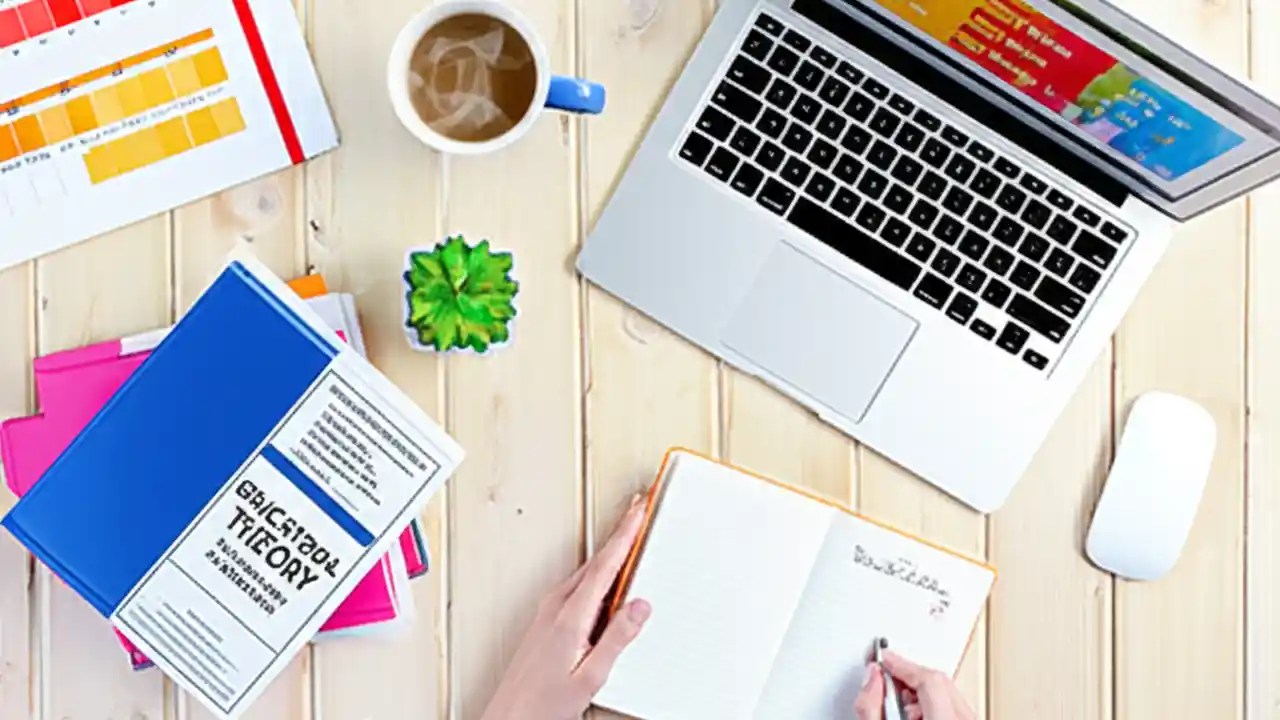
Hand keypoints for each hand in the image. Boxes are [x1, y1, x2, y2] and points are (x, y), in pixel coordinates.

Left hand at [480, 495, 651, 719]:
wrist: (509, 717)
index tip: (638, 510)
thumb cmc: (544, 704)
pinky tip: (606, 578)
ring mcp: (548, 611)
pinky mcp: (545, 620)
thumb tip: (640, 605)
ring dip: (609, 553)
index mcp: (571, 616)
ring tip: (629, 538)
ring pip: (586, 573)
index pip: (606, 565)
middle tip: (639, 511)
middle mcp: (556, 607)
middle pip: (596, 561)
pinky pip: (576, 586)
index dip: (625, 534)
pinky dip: (597, 574)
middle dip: (620, 534)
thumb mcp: (590, 676)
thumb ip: (617, 638)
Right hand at [853, 651, 975, 719]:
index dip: (900, 663)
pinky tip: (916, 714)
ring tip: (899, 709)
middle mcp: (965, 719)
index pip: (928, 678)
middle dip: (907, 678)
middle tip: (884, 681)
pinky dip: (933, 703)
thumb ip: (871, 706)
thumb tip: (872, 677)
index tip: (883, 659)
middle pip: (938, 680)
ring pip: (947, 691)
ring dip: (920, 694)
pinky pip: (955, 704)